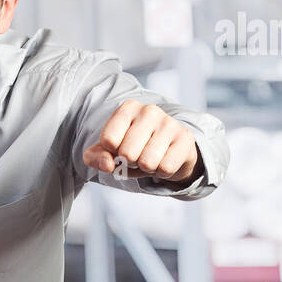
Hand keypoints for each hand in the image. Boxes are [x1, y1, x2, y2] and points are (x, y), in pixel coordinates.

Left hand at [83, 100, 197, 182]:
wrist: (168, 151)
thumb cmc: (133, 148)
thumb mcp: (109, 152)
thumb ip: (96, 157)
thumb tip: (107, 165)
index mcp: (127, 108)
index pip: (108, 140)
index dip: (111, 153)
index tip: (119, 148)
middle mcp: (149, 110)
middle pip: (127, 153)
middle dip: (130, 163)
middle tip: (137, 156)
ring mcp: (169, 123)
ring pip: (147, 162)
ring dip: (147, 168)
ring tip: (151, 158)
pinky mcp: (185, 138)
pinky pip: (165, 168)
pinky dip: (162, 172)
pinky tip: (165, 160)